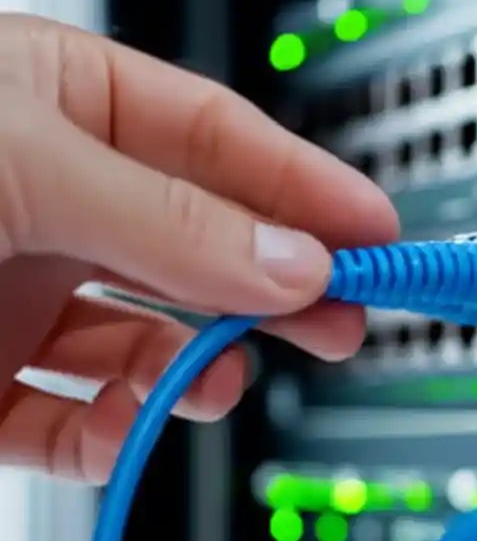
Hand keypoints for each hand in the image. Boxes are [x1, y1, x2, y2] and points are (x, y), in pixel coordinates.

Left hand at [0, 15, 397, 482]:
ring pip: (147, 342)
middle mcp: (47, 201)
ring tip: (225, 377)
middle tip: (345, 317)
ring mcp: (12, 295)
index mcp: (56, 105)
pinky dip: (114, 435)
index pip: (215, 139)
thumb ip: (169, 219)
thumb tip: (293, 263)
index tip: (377, 231)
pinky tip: (133, 422)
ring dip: (200, 366)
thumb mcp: (25, 163)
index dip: (305, 184)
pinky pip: (71, 423)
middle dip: (277, 287)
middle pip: (203, 247)